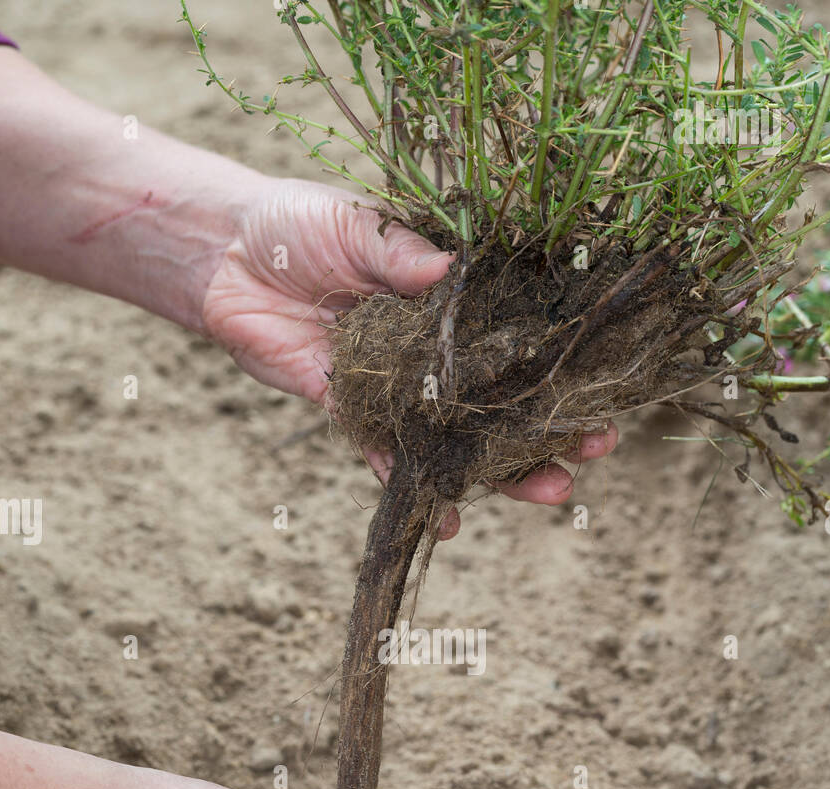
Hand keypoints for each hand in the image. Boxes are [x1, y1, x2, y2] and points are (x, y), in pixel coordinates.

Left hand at [202, 178, 617, 534]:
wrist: (227, 258)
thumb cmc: (298, 226)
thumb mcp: (354, 224)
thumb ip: (400, 252)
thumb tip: (450, 267)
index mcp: (448, 300)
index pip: (515, 332)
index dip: (558, 356)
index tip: (602, 377)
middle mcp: (433, 351)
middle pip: (501, 396)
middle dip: (549, 425)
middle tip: (595, 449)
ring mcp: (399, 389)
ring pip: (459, 439)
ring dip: (503, 471)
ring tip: (550, 492)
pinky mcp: (354, 414)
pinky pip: (390, 462)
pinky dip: (414, 493)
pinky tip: (449, 524)